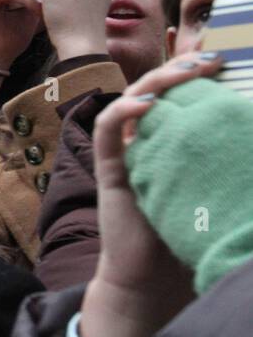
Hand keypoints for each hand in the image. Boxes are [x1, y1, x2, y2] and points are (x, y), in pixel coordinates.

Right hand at [78, 53, 218, 336]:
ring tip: (185, 70)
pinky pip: (108, 130)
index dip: (195, 74)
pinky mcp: (110, 168)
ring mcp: (124, 152)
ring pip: (130, 100)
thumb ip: (228, 162)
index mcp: (168, 143)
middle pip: (153, 89)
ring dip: (156, 80)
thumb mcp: (215, 189)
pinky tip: (147, 103)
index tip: (226, 62)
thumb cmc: (188, 237)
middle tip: (211, 58)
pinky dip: (123, 110)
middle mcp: (144, 141)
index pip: (176, 97)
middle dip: (181, 68)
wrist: (152, 278)